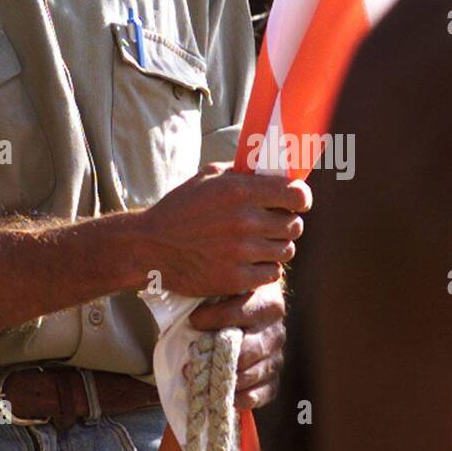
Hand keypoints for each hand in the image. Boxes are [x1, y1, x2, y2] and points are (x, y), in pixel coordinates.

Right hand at [133, 163, 311, 297]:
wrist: (151, 246)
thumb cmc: (179, 209)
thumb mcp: (206, 177)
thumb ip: (240, 174)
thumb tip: (271, 172)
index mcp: (238, 191)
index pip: (296, 195)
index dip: (301, 198)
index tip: (296, 202)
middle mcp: (244, 221)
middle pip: (294, 225)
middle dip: (286, 223)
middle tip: (273, 224)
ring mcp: (241, 252)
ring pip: (286, 251)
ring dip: (277, 247)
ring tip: (259, 244)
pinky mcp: (236, 278)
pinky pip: (272, 273)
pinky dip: (265, 268)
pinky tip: (250, 261)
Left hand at [189, 279, 285, 409]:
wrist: (251, 310)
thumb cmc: (230, 301)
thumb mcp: (226, 291)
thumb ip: (214, 297)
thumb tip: (191, 314)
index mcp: (267, 303)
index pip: (238, 313)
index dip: (213, 318)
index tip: (193, 321)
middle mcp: (276, 331)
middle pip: (249, 349)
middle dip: (221, 357)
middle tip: (197, 359)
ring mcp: (277, 356)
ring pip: (254, 373)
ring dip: (228, 379)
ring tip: (206, 380)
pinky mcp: (273, 377)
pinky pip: (263, 392)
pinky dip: (244, 398)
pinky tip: (228, 397)